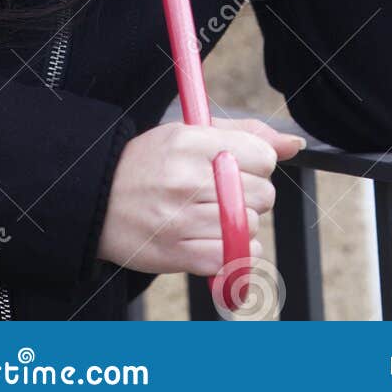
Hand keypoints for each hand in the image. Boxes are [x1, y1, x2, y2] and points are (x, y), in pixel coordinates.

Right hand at [96, 116, 303, 276]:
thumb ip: (246, 134)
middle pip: (262, 194)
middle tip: (227, 193)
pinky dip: (235, 254)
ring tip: (216, 216)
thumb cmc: (151, 162)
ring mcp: (182, 220)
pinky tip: (219, 241)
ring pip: (250, 227)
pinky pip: (231, 258)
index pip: (261, 156)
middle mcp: (188, 180)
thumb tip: (293, 144)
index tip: (241, 166)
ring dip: (242, 225)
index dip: (258, 163)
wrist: (97, 200)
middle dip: (253, 195)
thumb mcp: (190, 133)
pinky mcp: (177, 254)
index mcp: (192, 143)